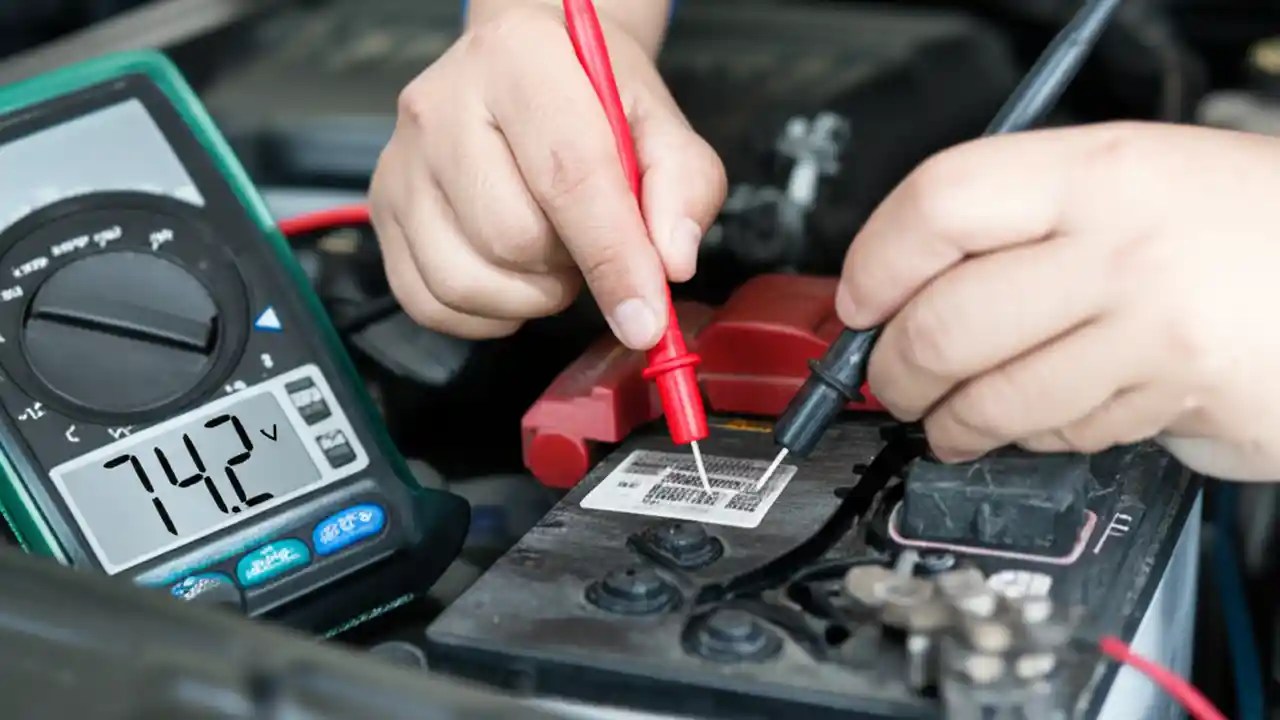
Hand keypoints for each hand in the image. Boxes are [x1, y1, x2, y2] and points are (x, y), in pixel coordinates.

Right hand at [369, 1, 725, 348]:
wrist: (528, 69)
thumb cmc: (591, 96)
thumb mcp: (659, 123)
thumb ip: (683, 185)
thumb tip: (670, 263)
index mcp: (521, 58)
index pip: (568, 176)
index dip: (613, 258)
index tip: (646, 318)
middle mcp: (443, 105)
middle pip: (513, 239)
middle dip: (570, 268)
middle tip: (589, 241)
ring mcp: (401, 162)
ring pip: (466, 281)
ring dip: (529, 295)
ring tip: (552, 253)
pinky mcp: (383, 210)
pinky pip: (431, 304)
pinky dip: (486, 313)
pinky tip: (513, 276)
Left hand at [838, 121, 1279, 480]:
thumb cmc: (1237, 226)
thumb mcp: (1128, 182)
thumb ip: (1019, 225)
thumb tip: (900, 285)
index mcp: (1095, 169)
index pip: (939, 203)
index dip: (875, 261)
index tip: (857, 300)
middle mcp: (1120, 243)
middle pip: (944, 318)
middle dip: (891, 368)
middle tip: (889, 377)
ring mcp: (1152, 325)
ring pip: (994, 396)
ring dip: (950, 422)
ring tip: (948, 418)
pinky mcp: (1178, 396)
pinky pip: (1064, 431)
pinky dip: (1034, 436)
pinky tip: (1047, 415)